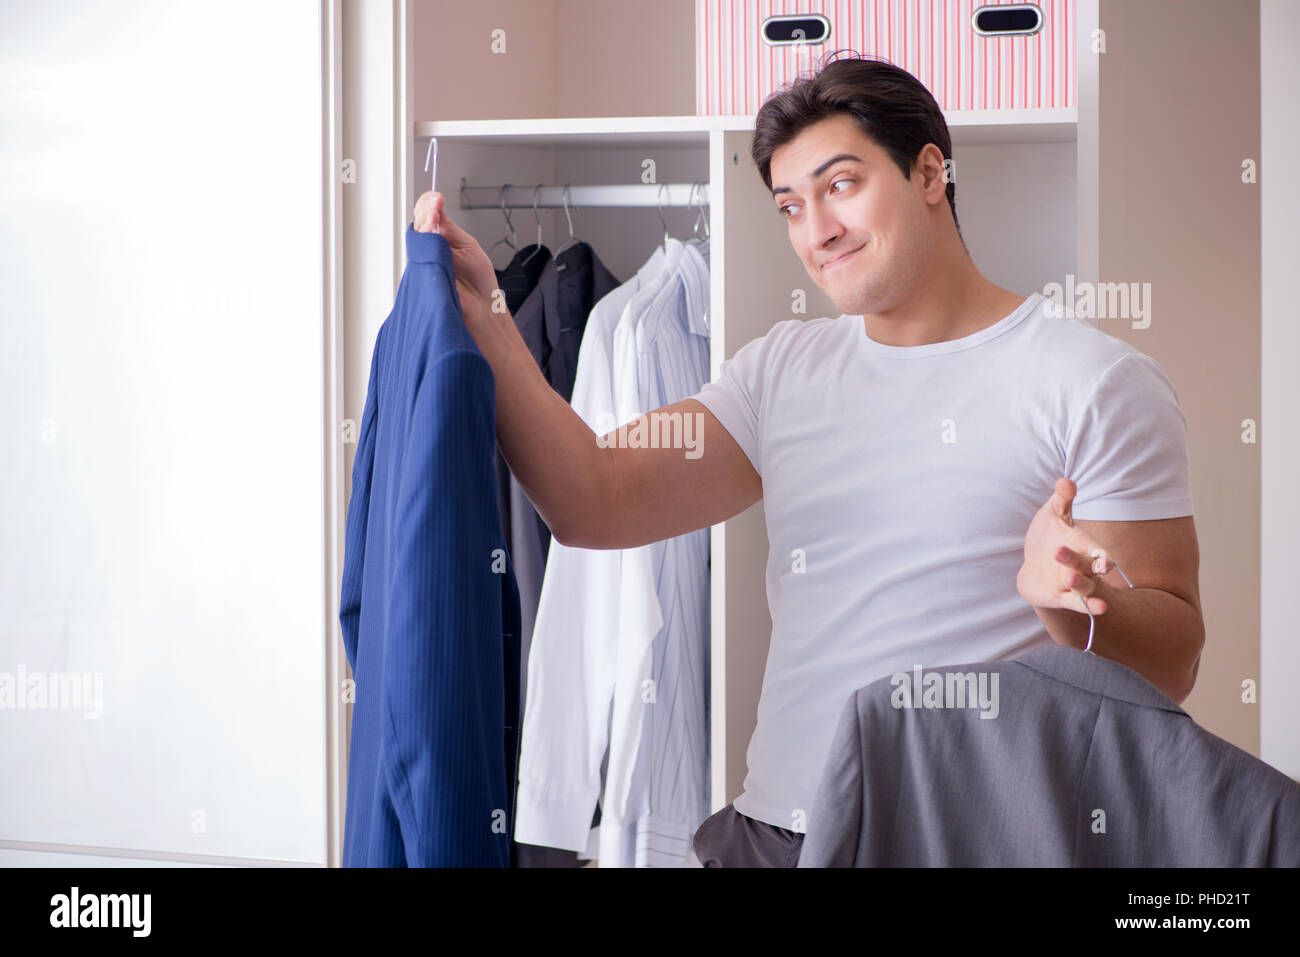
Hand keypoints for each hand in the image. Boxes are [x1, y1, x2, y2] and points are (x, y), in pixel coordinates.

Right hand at [412, 191, 497, 316]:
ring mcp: (424, 261)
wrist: (484, 309)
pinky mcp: (421, 275)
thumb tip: (437, 206)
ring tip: (435, 215)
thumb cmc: (478, 282)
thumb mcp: (468, 246)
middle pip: (419, 223)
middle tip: (436, 204)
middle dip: (426, 209)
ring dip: (425, 222)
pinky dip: (424, 241)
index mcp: (442, 239)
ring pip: (416, 236)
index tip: (437, 198)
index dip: (429, 204)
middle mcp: (430, 249)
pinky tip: (431, 232)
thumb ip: (450, 229)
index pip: (428, 215)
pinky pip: (417, 256)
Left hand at [1017, 477, 1113, 616]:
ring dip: (1081, 585)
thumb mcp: (1052, 515)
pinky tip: (1099, 610)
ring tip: (1068, 578)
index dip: (1104, 557)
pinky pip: (1077, 604)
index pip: (1100, 552)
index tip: (1104, 560)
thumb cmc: (1047, 538)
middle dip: (1077, 561)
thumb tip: (1065, 480)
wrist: (1032, 565)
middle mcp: (1084, 567)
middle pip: (1089, 568)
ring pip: (1085, 588)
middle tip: (1058, 552)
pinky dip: (1088, 607)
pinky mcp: (1060, 597)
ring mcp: (1073, 584)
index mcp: (1085, 546)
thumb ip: (1061, 499)